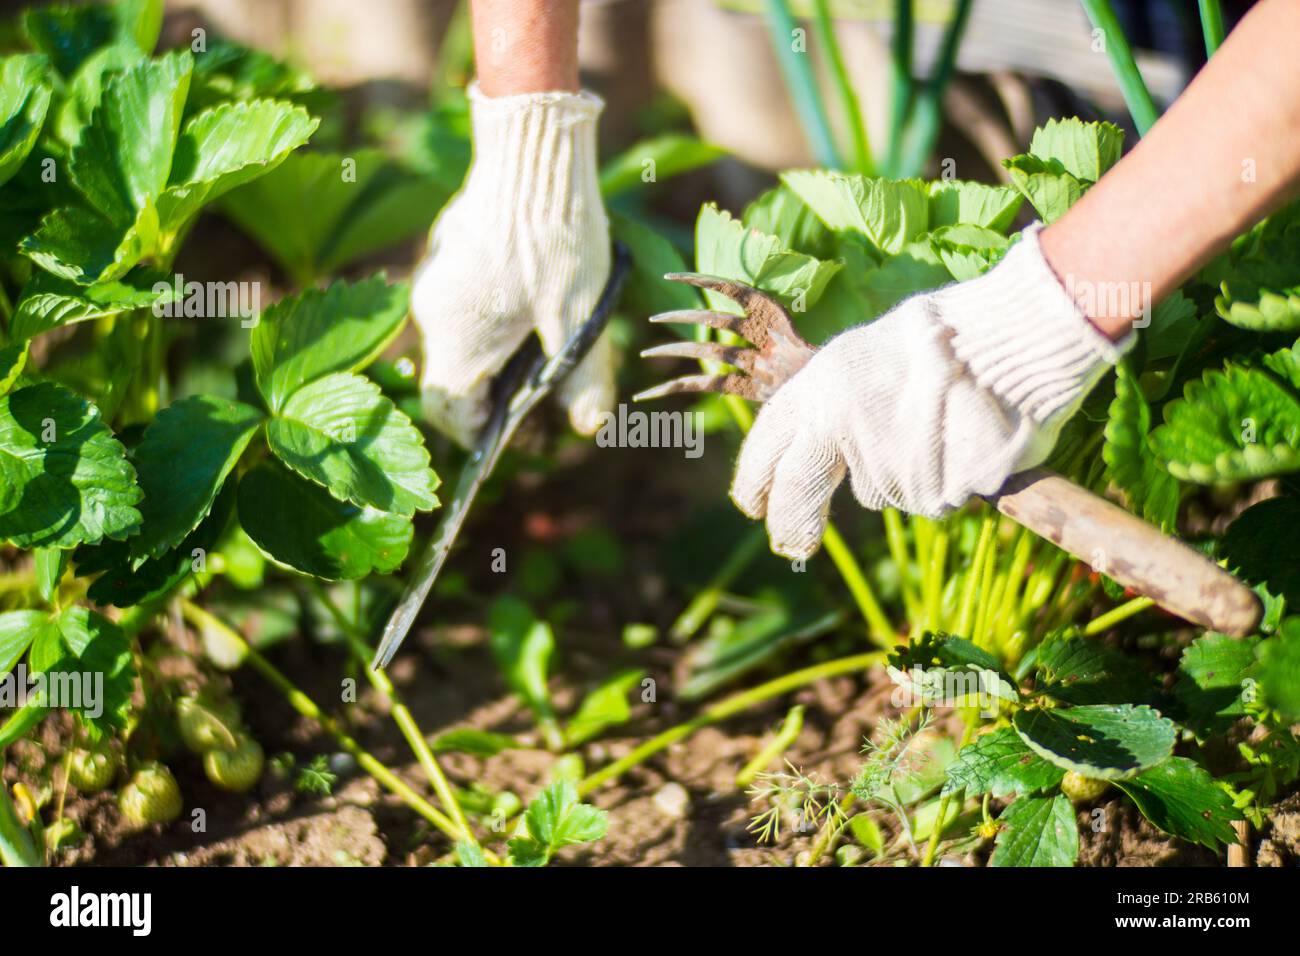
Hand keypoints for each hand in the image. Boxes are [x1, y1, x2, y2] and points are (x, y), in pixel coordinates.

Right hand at [412, 83, 613, 446]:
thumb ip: (583, 379)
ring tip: (544, 344)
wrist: (534, 150)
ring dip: (496, 354)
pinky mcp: (446, 254)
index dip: (480, 434)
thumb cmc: (558, 239)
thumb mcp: (581, 318)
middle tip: (543, 390)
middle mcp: (432, 312)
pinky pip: (461, 304)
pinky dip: (490, 320)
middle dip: (494, 394)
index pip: (447, 411)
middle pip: (452, 377)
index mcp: (456, 338)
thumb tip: (587, 427)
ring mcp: (435, 280)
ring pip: (458, 339)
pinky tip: (532, 302)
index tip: (519, 430)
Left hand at [731, 224, 1131, 559]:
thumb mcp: (868, 352)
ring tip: (940, 426)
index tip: (752, 504)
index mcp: (819, 390)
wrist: (1014, 338)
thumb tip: (819, 439)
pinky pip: (934, 496)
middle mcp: (841, 432)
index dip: (755, 481)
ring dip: (905, 474)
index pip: (768, 448)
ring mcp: (888, 468)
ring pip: (885, 492)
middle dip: (791, 523)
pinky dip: (947, 480)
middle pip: (799, 494)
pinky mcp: (933, 494)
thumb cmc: (946, 332)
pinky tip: (965, 440)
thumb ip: (837, 400)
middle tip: (792, 544)